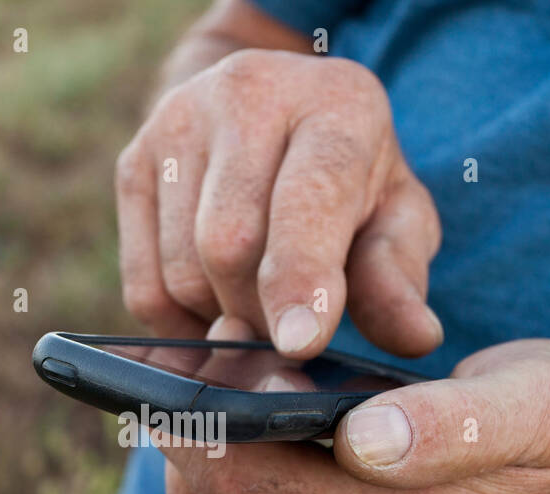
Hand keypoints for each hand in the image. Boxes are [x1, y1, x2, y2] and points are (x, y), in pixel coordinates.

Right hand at [116, 49, 442, 357]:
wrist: (275, 112)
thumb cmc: (351, 181)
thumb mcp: (397, 218)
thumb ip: (398, 277)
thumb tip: (417, 338)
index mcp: (335, 103)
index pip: (307, 199)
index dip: (302, 277)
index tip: (300, 343)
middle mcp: (247, 93)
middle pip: (230, 246)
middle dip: (260, 314)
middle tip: (290, 332)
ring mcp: (177, 122)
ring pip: (183, 273)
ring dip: (220, 319)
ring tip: (256, 305)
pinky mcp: (132, 162)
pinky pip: (144, 285)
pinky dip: (179, 323)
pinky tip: (214, 307)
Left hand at [161, 340, 549, 493]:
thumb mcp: (532, 406)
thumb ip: (454, 426)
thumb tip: (362, 441)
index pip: (243, 484)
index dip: (203, 415)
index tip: (204, 350)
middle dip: (194, 427)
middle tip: (212, 351)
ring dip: (204, 451)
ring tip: (233, 382)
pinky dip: (224, 475)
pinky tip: (250, 427)